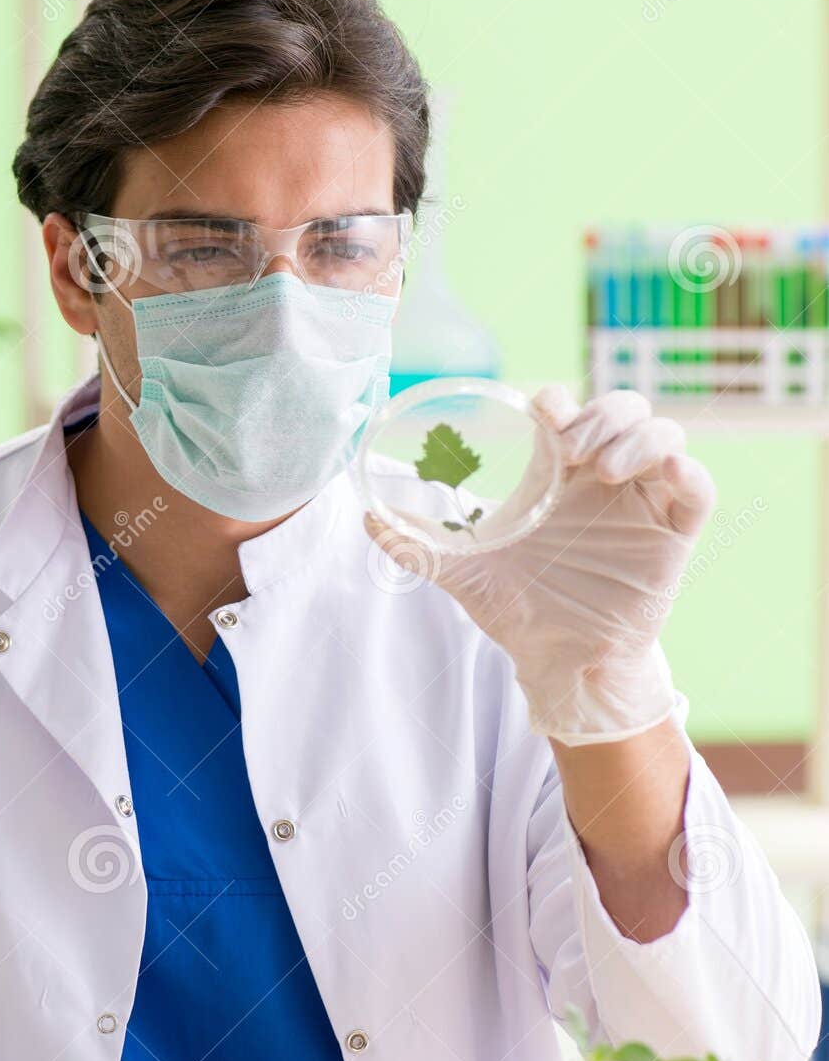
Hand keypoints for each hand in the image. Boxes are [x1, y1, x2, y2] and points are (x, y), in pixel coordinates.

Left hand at [366, 385, 714, 745]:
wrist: (557, 661)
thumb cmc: (517, 610)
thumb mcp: (461, 571)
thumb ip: (415, 544)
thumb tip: (362, 518)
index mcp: (557, 474)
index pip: (567, 409)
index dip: (558, 399)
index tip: (539, 414)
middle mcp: (602, 478)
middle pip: (622, 408)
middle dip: (600, 414)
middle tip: (570, 450)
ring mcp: (642, 503)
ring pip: (664, 435)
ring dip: (638, 437)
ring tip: (603, 471)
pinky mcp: (674, 534)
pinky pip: (698, 488)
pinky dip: (685, 473)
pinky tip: (657, 480)